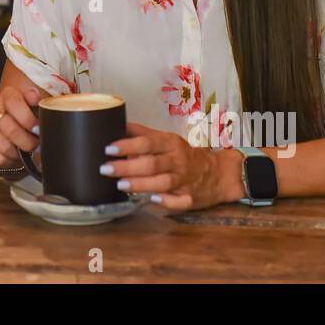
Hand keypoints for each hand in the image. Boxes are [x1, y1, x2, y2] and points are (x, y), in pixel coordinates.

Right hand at [0, 87, 40, 169]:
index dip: (26, 118)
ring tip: (24, 150)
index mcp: (8, 95)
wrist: (11, 132)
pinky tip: (12, 155)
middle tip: (35, 144)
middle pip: (9, 128)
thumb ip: (39, 103)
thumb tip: (37, 98)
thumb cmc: (26, 120)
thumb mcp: (36, 109)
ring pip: (3, 145)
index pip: (13, 102)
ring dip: (18, 152)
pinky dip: (7, 160)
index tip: (37, 128)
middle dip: (27, 141)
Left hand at [100, 122, 244, 210]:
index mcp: (171, 143)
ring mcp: (185, 180)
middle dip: (127, 167)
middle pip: (152, 163)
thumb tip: (118, 124)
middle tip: (105, 169)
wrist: (218, 173)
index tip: (108, 148)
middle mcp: (178, 161)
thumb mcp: (167, 140)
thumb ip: (143, 134)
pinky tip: (152, 199)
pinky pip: (179, 201)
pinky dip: (167, 201)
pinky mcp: (190, 198)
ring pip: (163, 182)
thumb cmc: (184, 155)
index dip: (127, 145)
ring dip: (141, 184)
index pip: (148, 142)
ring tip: (120, 184)